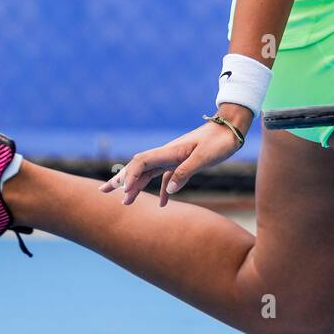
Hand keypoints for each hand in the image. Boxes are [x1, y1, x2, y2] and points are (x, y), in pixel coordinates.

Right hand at [99, 104, 254, 205]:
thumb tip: (169, 191)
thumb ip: (186, 172)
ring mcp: (174, 158)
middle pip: (138, 167)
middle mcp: (168, 154)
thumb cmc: (220, 141)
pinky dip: (162, 190)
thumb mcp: (204, 157)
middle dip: (121, 180)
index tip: (124, 191)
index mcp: (170, 151)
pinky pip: (166, 177)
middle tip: (103, 192)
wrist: (231, 128)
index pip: (142, 162)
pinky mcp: (183, 162)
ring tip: (124, 201)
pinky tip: (162, 204)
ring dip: (136, 186)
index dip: (131, 176)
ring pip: (149, 173)